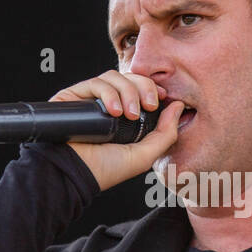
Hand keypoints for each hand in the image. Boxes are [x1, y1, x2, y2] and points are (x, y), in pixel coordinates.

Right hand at [48, 70, 185, 190]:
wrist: (75, 174)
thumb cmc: (106, 169)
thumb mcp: (144, 155)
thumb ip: (166, 133)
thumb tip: (178, 106)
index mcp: (124, 116)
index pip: (140, 89)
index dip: (152, 87)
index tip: (163, 97)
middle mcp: (107, 104)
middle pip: (129, 78)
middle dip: (144, 87)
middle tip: (149, 105)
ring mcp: (90, 99)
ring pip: (113, 77)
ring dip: (127, 91)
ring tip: (128, 113)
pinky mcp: (73, 96)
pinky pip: (95, 82)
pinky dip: (108, 93)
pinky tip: (113, 111)